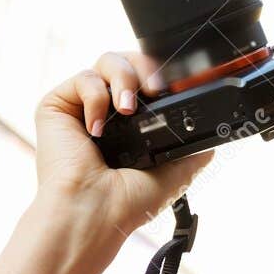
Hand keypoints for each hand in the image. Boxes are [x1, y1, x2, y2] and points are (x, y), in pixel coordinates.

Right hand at [33, 51, 213, 234]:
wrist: (93, 213)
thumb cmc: (126, 202)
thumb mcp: (176, 172)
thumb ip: (196, 148)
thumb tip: (216, 134)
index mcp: (133, 124)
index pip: (149, 80)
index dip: (163, 74)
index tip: (178, 84)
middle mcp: (108, 111)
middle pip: (130, 60)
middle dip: (147, 67)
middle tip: (156, 88)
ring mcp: (82, 107)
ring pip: (108, 61)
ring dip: (124, 78)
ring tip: (127, 109)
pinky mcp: (57, 106)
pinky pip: (82, 78)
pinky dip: (95, 98)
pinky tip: (96, 129)